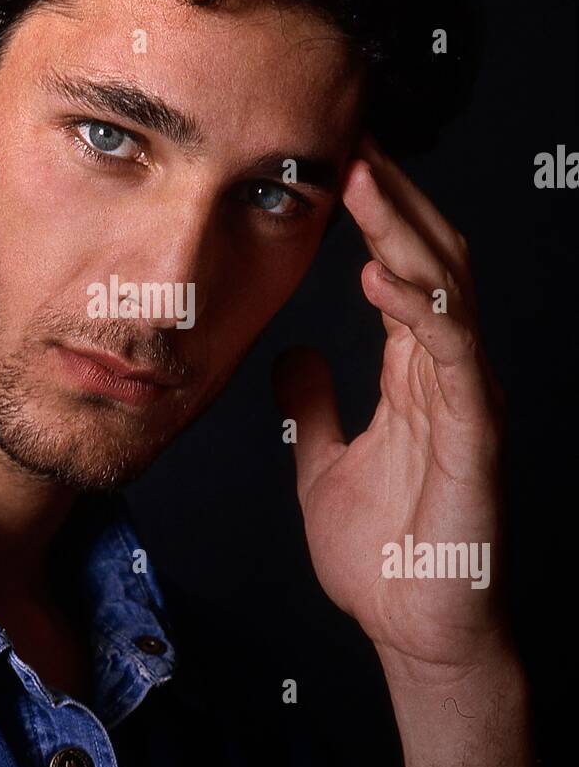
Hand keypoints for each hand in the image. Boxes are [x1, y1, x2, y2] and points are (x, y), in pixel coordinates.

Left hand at [273, 134, 509, 677]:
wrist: (417, 631)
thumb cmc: (384, 557)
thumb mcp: (323, 465)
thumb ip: (313, 407)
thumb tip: (291, 354)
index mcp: (413, 374)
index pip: (400, 268)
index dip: (371, 214)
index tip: (330, 159)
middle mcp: (444, 372)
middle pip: (428, 257)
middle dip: (389, 195)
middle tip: (346, 135)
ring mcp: (464, 397)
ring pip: (446, 287)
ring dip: (402, 227)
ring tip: (360, 175)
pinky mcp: (474, 432)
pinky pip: (452, 352)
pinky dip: (420, 305)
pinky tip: (381, 270)